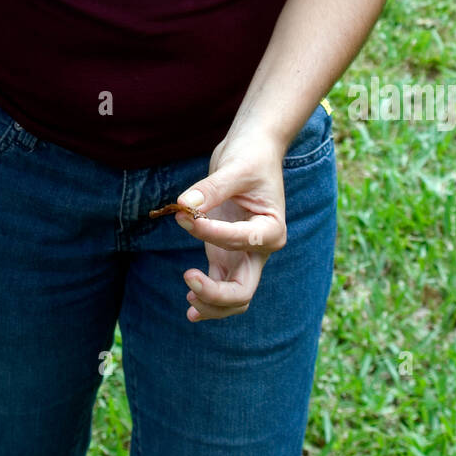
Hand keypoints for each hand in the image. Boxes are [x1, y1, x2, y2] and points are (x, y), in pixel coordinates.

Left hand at [172, 134, 287, 322]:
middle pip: (244, 289)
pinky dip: (207, 297)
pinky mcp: (226, 253)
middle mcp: (260, 249)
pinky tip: (190, 304)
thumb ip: (211, 188)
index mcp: (271, 229)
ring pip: (234, 296)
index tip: (186, 214)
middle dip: (217, 293)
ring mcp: (243, 254)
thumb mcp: (234, 167)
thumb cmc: (250, 157)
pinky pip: (220, 284)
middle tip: (188, 277)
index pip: (241, 241)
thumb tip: (184, 204)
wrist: (253, 151)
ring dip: (212, 303)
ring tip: (189, 299)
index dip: (211, 233)